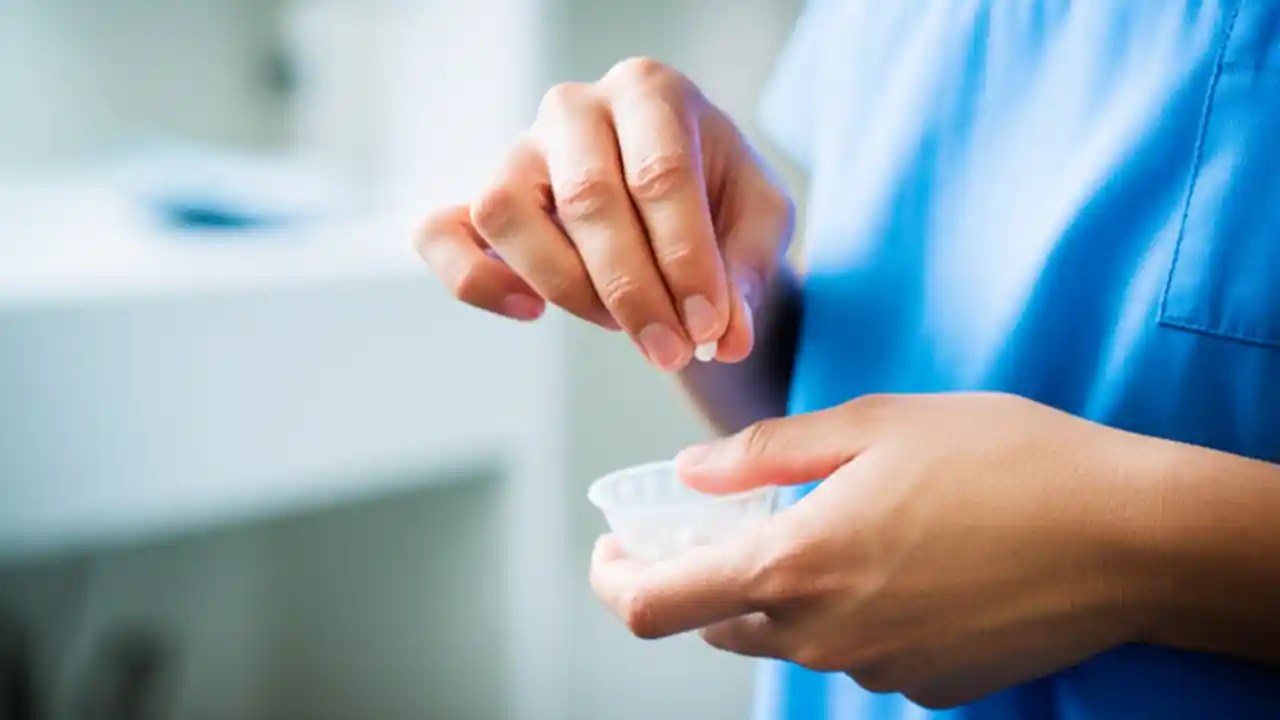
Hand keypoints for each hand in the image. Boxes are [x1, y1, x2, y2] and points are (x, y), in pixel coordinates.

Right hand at [415, 57, 793, 370]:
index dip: (685, 261)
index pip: (659, 174)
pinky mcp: (476, 200)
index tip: (709, 330)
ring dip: (566, 286)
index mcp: (650, 91)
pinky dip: (474, 280)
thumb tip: (725, 338)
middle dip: (633, 291)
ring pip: (506, 212)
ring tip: (619, 324)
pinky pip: (440, 235)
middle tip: (670, 353)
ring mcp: (517, 150)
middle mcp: (574, 108)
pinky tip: (530, 311)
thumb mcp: (760, 221)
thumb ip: (747, 271)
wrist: (679, 197)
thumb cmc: (719, 198)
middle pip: (587, 198)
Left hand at [591, 393, 1160, 707]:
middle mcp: (823, 635)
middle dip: (698, 575)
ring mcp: (877, 670)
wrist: (1128, 535)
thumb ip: (765, 454)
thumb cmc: (1005, 461)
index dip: (614, 577)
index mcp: (794, 565)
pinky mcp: (928, 686)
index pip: (653, 604)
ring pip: (787, 637)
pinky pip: (857, 651)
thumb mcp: (875, 424)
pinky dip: (847, 612)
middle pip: (714, 623)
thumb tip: (689, 473)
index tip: (615, 547)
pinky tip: (897, 562)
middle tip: (718, 521)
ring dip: (777, 591)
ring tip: (825, 526)